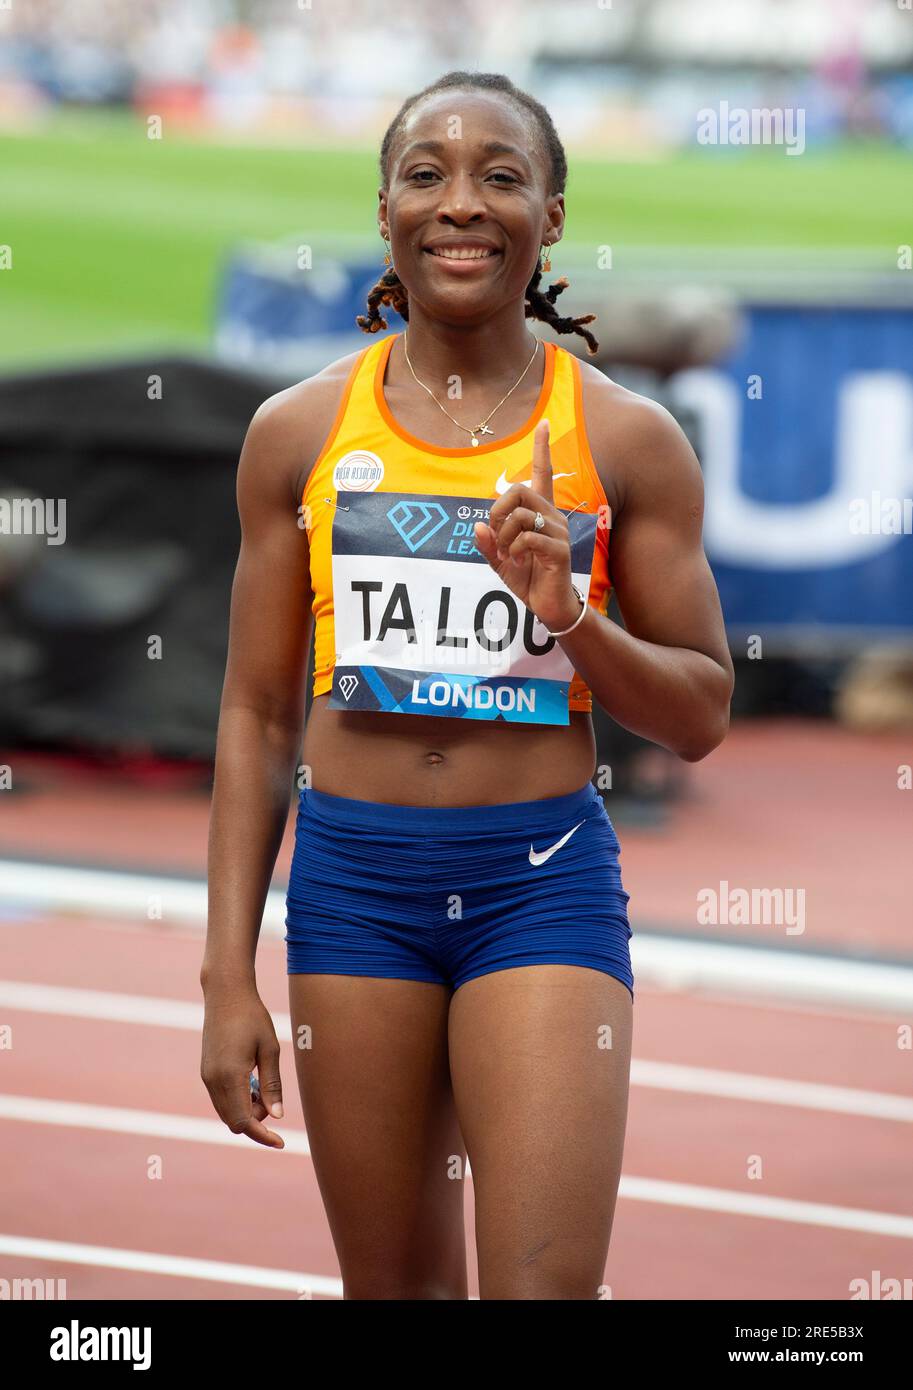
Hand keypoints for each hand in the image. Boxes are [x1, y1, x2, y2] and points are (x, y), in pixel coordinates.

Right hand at [200, 980, 284, 1148]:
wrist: (226, 994)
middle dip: (256, 1121)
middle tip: (272, 1099)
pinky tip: (251, 1081)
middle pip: (233, 1121)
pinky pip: (220, 1099)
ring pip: (226, 1112)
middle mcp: (213, 1080)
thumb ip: (272, 1085)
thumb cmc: (253, 1017)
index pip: (243, 1121)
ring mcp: (206, 1076)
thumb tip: (277, 1116)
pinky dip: (237, 1100)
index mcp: (230, 1076)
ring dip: (246, 1110)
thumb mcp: (270, 1049)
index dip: (262, 1136)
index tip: (280, 1143)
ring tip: (262, 1086)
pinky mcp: (206, 1072)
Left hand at [474, 419, 582, 632]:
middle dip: (498, 509)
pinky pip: (528, 537)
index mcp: (540, 513)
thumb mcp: (500, 559)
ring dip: (504, 535)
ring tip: (508, 553)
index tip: (542, 423)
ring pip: (521, 514)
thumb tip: (477, 525)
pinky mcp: (559, 549)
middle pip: (520, 489)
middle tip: (495, 533)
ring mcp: (558, 531)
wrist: (548, 606)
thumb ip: (488, 543)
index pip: (543, 473)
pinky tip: (517, 560)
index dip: (542, 448)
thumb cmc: (528, 578)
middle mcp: (552, 516)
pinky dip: (513, 549)